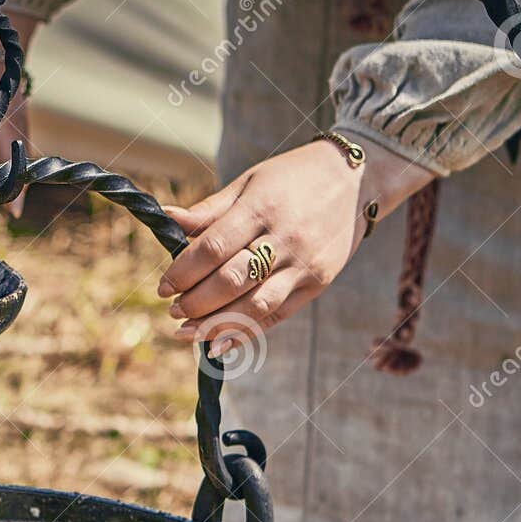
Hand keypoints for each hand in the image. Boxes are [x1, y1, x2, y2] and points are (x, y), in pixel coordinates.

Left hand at [158, 139, 433, 354]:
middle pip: (231, 280)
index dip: (183, 271)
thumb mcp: (250, 181)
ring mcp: (304, 264)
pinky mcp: (317, 283)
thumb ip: (210, 208)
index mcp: (262, 207)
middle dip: (195, 301)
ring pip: (254, 305)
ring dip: (215, 324)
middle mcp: (285, 238)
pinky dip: (245, 332)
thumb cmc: (293, 177)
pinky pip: (277, 315)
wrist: (356, 180)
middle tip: (173, 309)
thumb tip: (167, 218)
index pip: (213, 248)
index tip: (164, 286)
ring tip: (187, 332)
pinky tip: (218, 344)